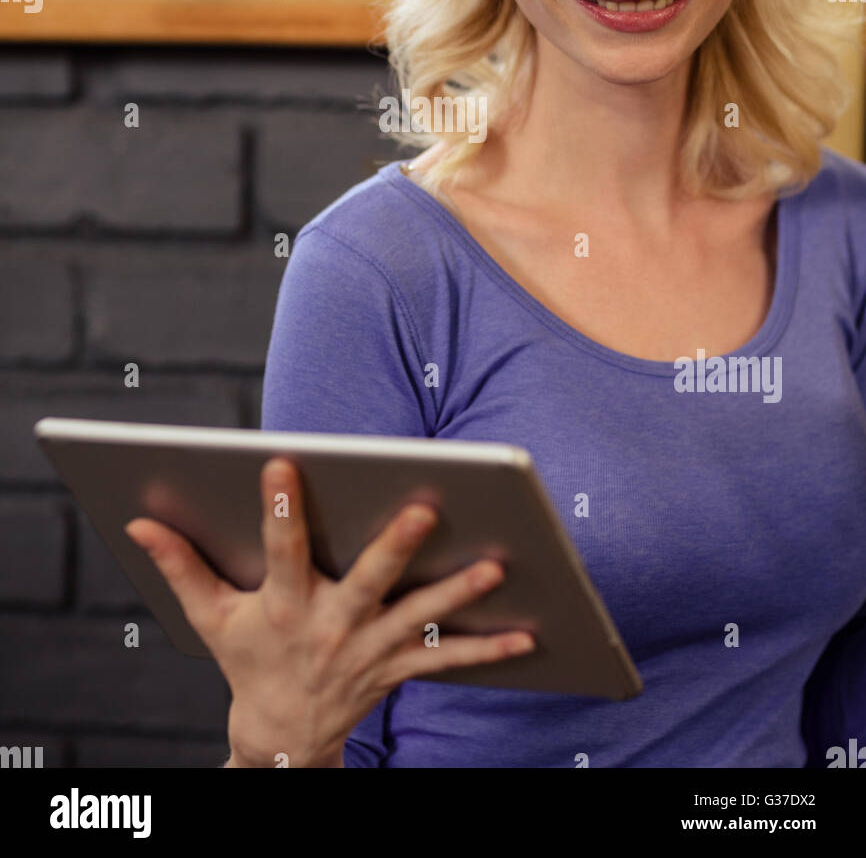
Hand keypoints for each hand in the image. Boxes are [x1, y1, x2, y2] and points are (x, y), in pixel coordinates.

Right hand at [124, 456, 534, 767]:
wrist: (282, 737)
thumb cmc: (247, 660)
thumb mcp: (209, 617)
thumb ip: (180, 565)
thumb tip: (139, 523)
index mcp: (284, 604)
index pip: (279, 548)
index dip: (278, 506)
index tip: (283, 461)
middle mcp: (331, 626)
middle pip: (368, 579)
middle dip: (396, 545)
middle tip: (427, 508)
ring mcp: (369, 650)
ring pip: (420, 618)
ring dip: (458, 594)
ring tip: (497, 566)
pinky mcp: (396, 669)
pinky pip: (447, 660)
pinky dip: (487, 648)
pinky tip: (528, 633)